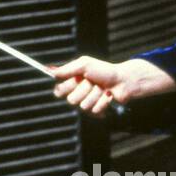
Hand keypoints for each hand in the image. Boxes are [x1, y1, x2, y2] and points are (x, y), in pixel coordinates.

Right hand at [49, 57, 174, 114]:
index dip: (65, 87)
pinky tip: (108, 95)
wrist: (123, 80)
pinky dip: (103, 101)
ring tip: (102, 88)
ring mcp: (87, 103)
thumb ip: (68, 68)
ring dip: (95, 95)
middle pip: (71, 100)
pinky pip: (94, 110)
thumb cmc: (105, 70)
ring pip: (83, 105)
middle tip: (92, 82)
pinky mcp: (96, 111)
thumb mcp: (85, 64)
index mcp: (73, 82)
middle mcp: (78, 93)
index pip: (59, 90)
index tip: (74, 80)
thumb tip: (52, 72)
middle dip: (84, 89)